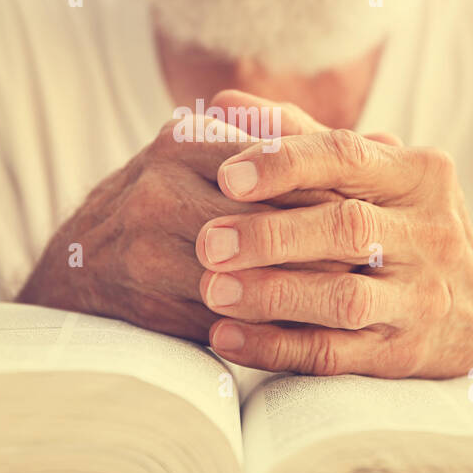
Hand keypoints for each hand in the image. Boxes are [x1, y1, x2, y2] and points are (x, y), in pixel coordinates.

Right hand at [16, 94, 354, 341]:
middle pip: (269, 216)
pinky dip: (272, 325)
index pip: (281, 163)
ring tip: (364, 301)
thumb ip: (296, 152)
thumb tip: (393, 143)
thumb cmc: (172, 205)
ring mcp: (147, 243)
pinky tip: (314, 332)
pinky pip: (226, 315)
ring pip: (251, 271)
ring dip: (309, 291)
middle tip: (387, 264)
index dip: (337, 191)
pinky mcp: (146, 298)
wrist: (80, 266)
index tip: (385, 216)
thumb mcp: (217, 161)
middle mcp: (160, 183)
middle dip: (330, 244)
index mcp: (184, 140)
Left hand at [195, 122, 472, 377]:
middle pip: (345, 227)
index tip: (227, 175)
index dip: (285, 162)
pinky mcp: (404, 355)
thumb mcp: (376, 175)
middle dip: (270, 235)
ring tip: (211, 291)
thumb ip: (302, 135)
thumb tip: (224, 102)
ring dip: (272, 295)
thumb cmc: (404, 228)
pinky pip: (334, 354)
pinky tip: (226, 338)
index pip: (348, 156)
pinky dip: (276, 347)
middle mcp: (431, 233)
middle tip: (207, 242)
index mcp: (420, 174)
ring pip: (343, 297)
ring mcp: (422, 299)